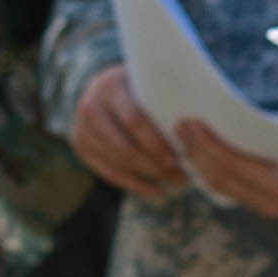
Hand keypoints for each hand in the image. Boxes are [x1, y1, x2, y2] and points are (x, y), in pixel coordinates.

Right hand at [70, 69, 187, 200]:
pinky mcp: (81, 147)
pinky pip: (110, 174)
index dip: (156, 142)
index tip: (179, 157)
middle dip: (156, 165)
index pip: (134, 120)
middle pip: (125, 147)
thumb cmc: (141, 86)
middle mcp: (90, 107)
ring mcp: (81, 129)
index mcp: (110, 86)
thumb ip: (165, 101)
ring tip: (177, 183)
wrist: (106, 87)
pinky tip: (157, 192)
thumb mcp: (151, 84)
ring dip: (149, 177)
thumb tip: (196, 132)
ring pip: (118, 163)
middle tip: (183, 177)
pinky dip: (136, 185)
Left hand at [176, 112, 277, 218]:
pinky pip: (229, 188)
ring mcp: (268, 207)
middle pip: (220, 179)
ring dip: (197, 162)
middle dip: (195, 152)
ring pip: (220, 187)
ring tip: (181, 137)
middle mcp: (274, 202)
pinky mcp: (263, 205)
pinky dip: (210, 170)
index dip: (206, 145)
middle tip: (177, 125)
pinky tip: (195, 151)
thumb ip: (259, 127)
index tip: (189, 122)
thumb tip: (218, 115)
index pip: (232, 165)